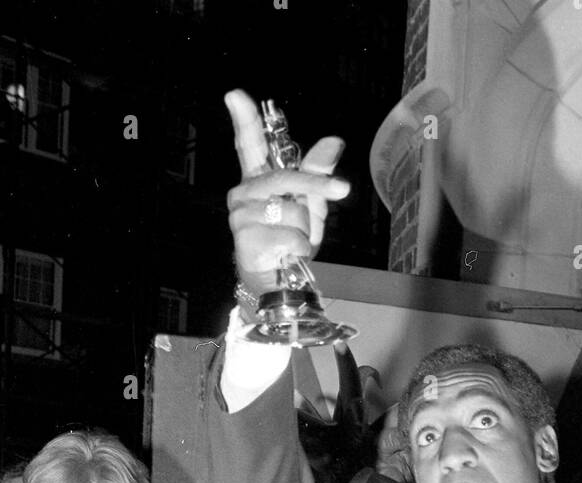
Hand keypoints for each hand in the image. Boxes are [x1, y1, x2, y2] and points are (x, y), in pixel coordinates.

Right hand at [225, 89, 349, 295]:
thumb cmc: (290, 243)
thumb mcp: (311, 207)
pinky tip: (284, 256)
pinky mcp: (246, 238)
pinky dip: (297, 248)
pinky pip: (289, 234)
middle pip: (286, 177)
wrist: (279, 284)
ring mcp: (241, 216)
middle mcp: (244, 194)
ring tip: (292, 243)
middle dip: (316, 186)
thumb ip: (318, 174)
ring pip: (292, 210)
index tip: (235, 94)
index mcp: (257, 181)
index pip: (248, 145)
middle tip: (342, 189)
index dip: (244, 120)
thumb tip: (333, 141)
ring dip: (304, 231)